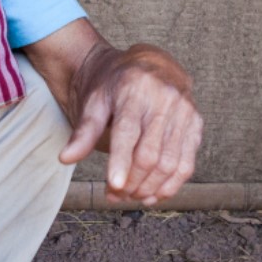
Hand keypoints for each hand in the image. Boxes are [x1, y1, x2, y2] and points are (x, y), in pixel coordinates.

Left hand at [60, 42, 201, 204]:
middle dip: (132, 181)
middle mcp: (165, 99)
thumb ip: (83, 132)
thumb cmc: (116, 85)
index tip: (114, 185)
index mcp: (135, 89)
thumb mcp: (95, 101)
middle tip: (114, 195)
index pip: (128, 131)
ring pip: (170, 163)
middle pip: (150, 153)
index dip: (121, 161)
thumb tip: (66, 158)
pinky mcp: (196, 124)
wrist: (148, 65)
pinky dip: (170, 185)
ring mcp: (184, 112)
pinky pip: (186, 163)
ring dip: (149, 187)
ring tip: (130, 196)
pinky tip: (152, 194)